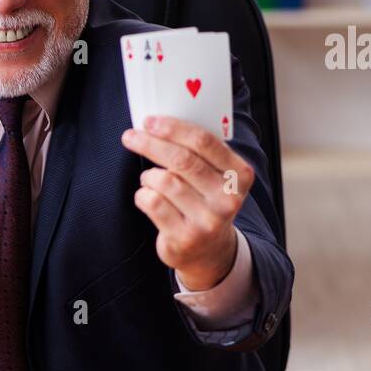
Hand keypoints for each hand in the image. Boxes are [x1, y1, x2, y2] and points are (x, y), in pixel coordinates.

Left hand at [120, 115, 254, 290]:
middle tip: (130, 136)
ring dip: (149, 176)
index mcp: (239, 175)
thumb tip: (159, 122)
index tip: (150, 121)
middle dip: (151, 143)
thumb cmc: (205, 200)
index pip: (205, 142)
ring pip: (164, 181)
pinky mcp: (184, 237)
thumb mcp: (216, 176)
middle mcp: (228, 199)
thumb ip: (201, 151)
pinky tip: (148, 197)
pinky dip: (143, 194)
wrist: (210, 250)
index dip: (174, 128)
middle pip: (182, 160)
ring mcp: (208, 221)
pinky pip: (152, 202)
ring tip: (151, 179)